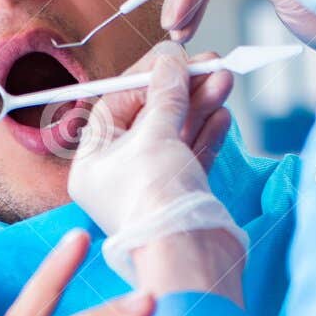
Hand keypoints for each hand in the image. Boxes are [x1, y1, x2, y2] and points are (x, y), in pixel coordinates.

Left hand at [69, 42, 247, 291]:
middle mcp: (118, 175)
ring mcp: (151, 186)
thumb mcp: (156, 136)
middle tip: (209, 65)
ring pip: (175, 134)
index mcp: (92, 163)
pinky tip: (222, 113)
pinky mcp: (181, 195)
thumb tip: (170, 61)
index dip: (145, 78)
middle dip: (181, 89)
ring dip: (199, 105)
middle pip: (149, 118)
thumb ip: (165, 95)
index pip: (114, 105)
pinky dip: (207, 133)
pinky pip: (192, 155)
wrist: (190, 256)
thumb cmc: (156, 200)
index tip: (173, 59)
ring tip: (224, 80)